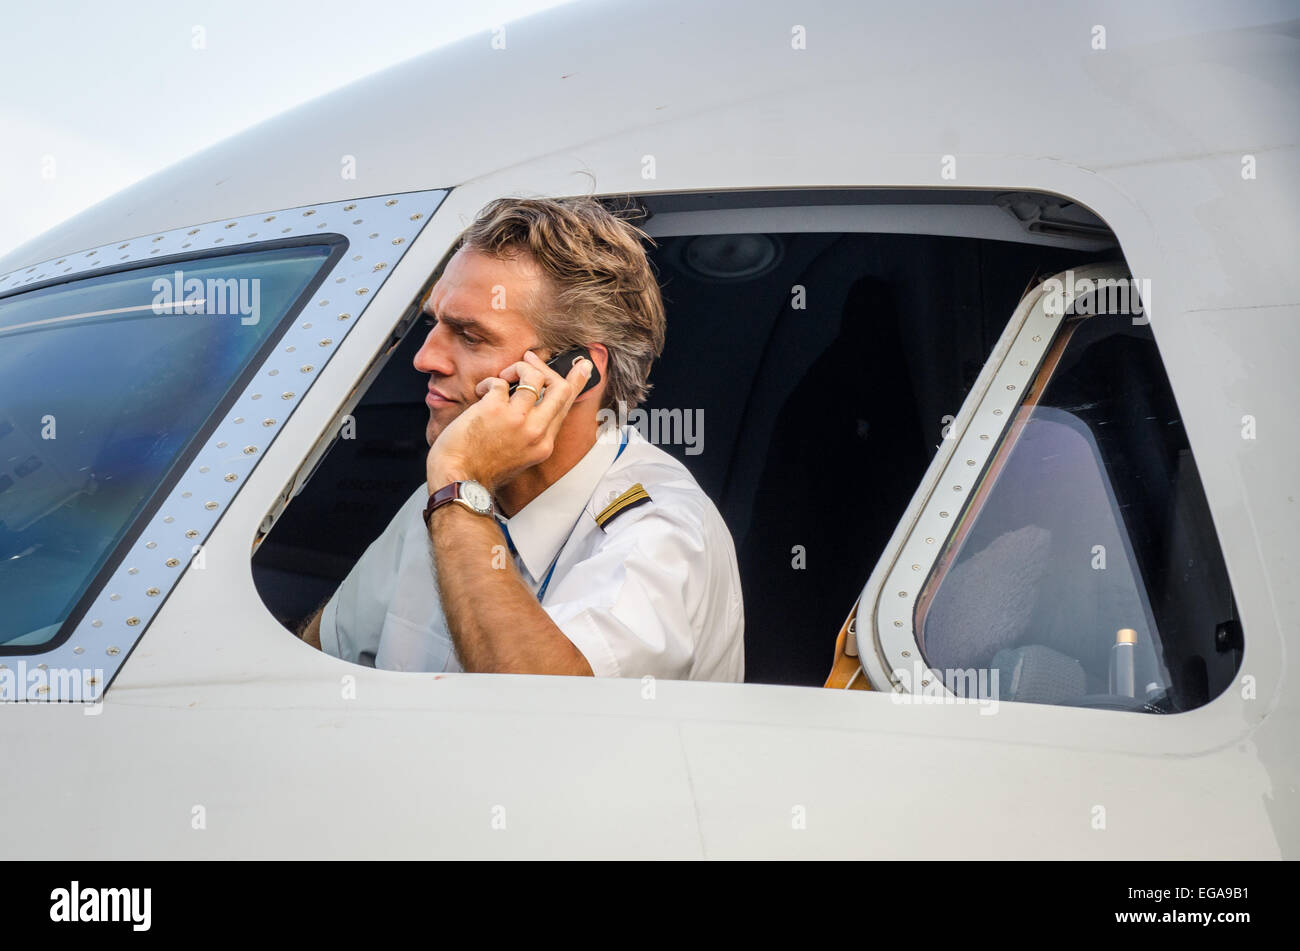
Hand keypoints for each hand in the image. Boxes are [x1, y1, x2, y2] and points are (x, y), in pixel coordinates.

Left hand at [426, 350, 592, 491]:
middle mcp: (536, 431)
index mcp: (544, 443)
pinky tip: (480, 392)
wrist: (459, 479)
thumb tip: (536, 402)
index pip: (566, 406)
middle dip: (546, 367)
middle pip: (559, 388)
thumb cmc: (482, 468)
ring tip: (503, 376)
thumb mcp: (520, 455)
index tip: (583, 366)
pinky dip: (489, 382)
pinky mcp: (494, 409)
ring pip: (533, 376)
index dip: (576, 382)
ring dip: (517, 368)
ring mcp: (517, 419)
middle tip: (530, 360)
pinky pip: (500, 381)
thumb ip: (533, 432)